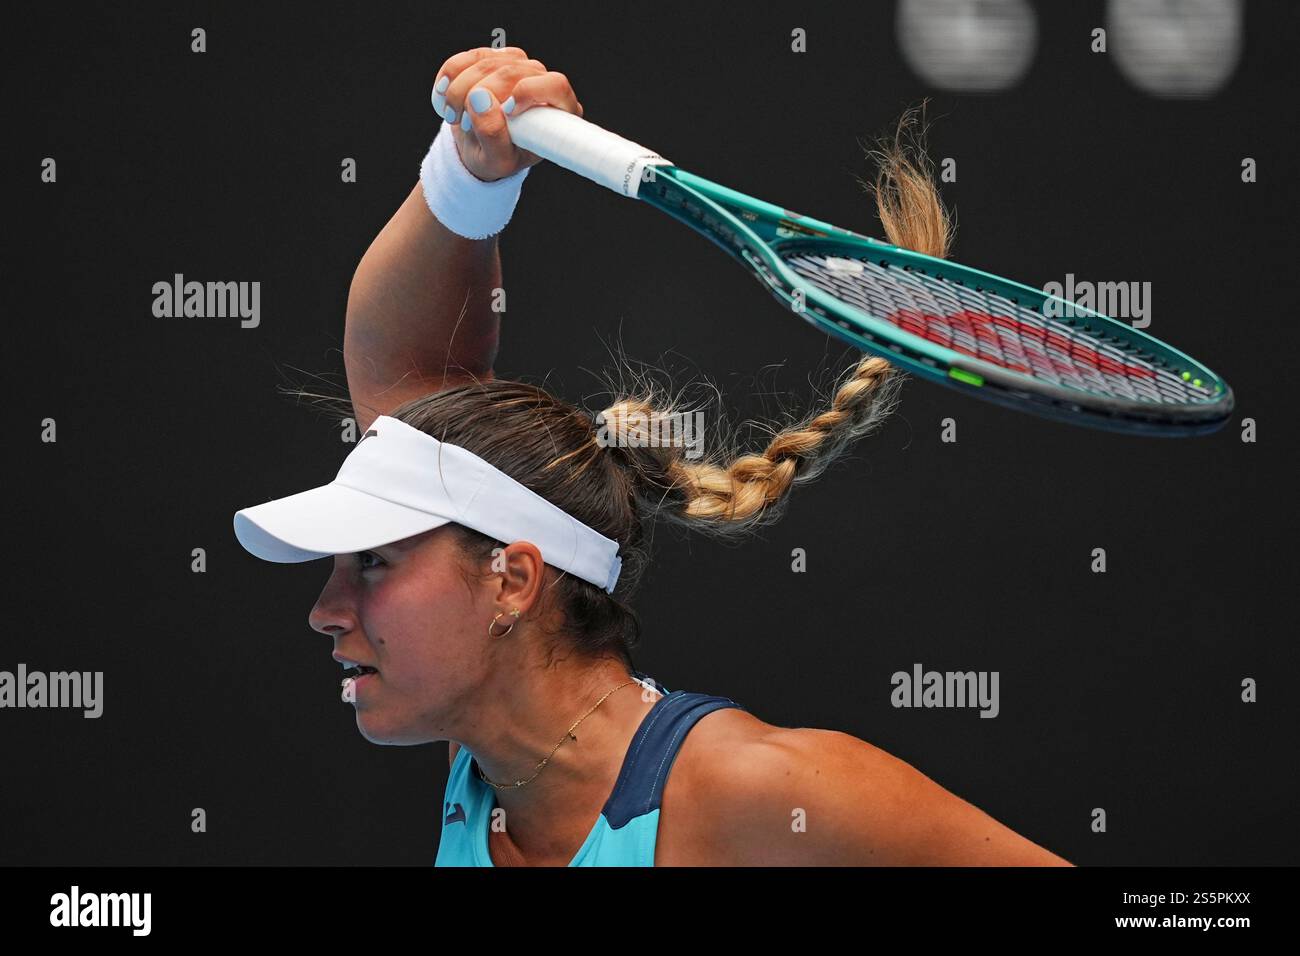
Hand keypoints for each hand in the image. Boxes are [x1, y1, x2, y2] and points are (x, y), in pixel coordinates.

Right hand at [432, 47, 583, 182]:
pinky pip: (467, 56)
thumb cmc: (497, 159)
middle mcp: (542, 82)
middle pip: (512, 72)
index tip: (506, 111)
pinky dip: (449, 76)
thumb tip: (479, 98)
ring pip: (486, 62)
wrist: (478, 148)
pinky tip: (444, 97)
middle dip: (478, 97)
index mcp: (557, 111)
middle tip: (463, 124)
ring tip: (453, 116)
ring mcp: (518, 66)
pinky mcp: (494, 57)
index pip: (555, 85)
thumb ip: (493, 135)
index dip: (528, 92)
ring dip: (459, 90)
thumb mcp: (497, 162)